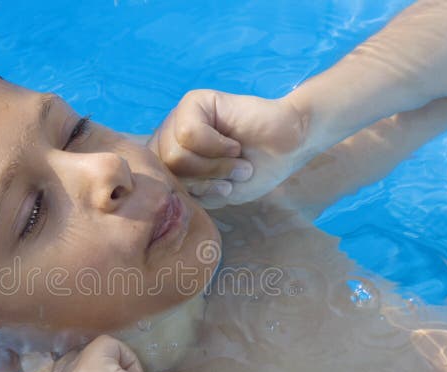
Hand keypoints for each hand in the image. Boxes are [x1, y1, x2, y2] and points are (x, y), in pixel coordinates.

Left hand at [148, 89, 307, 207]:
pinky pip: (189, 133)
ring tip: (237, 161)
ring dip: (213, 166)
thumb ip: (185, 191)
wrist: (288, 147)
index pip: (157, 186)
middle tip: (233, 175)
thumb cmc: (253, 172)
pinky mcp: (195, 102)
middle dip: (203, 181)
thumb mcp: (214, 194)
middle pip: (166, 172)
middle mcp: (169, 139)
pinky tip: (234, 144)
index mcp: (169, 162)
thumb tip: (161, 182)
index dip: (191, 195)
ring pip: (175, 154)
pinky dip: (217, 147)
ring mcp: (179, 118)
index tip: (222, 192)